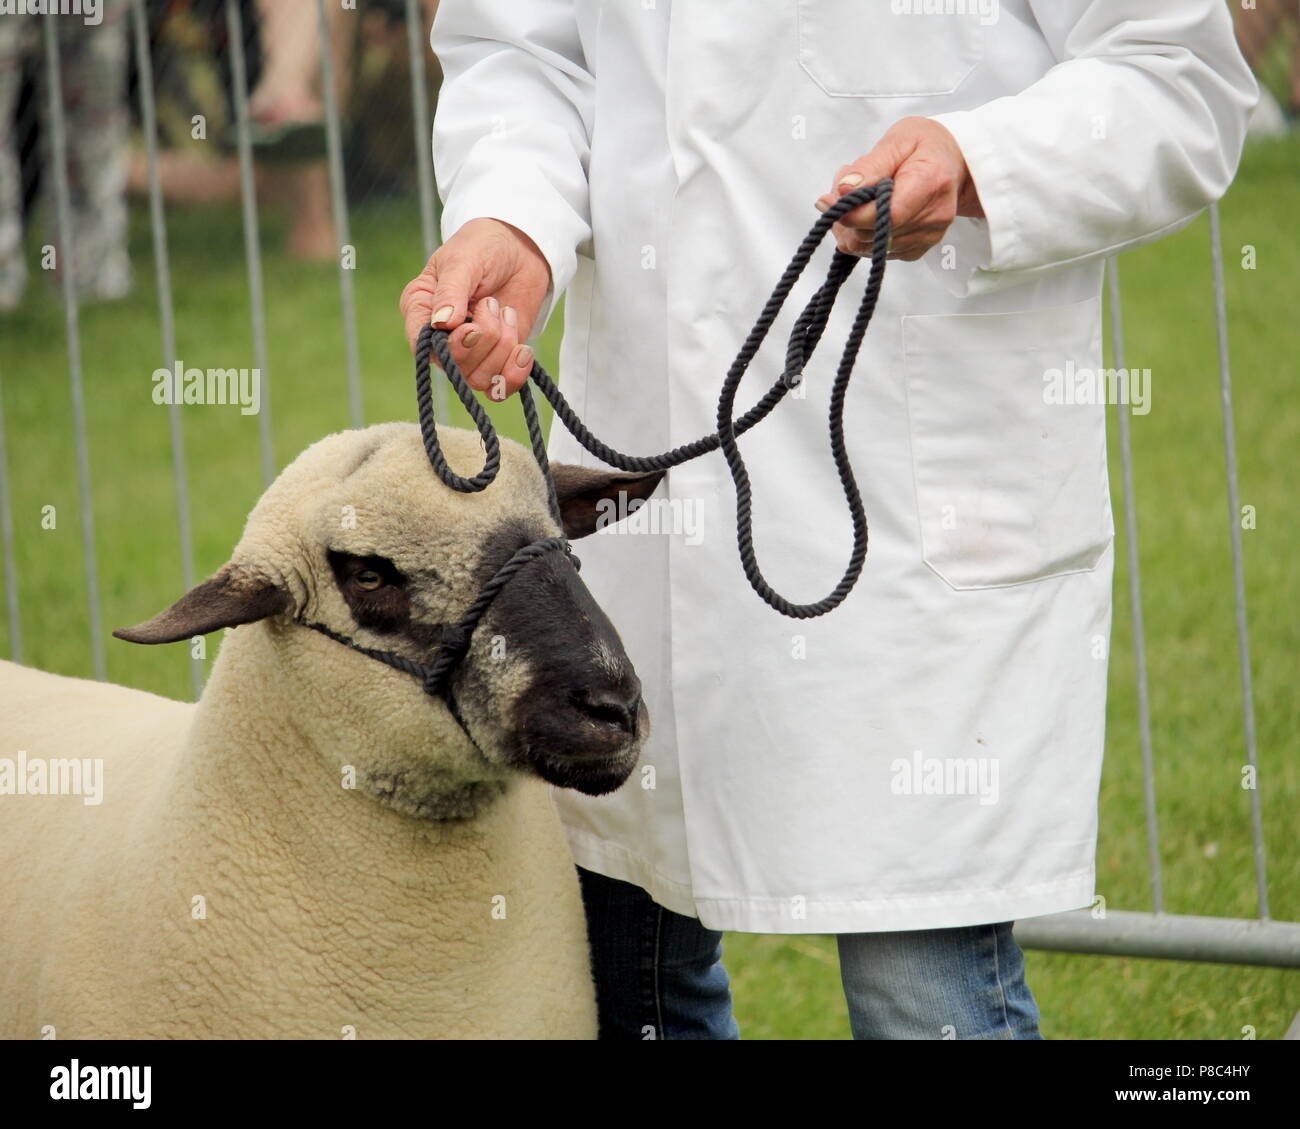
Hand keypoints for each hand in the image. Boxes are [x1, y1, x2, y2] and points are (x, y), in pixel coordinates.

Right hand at [399, 218, 550, 399]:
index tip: (471, 326)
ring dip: (502, 349)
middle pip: (456, 367)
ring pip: (479, 379)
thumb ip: (452, 290)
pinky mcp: (496, 359)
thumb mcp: (464, 260)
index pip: (422, 345)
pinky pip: (500, 388)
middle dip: (485, 339)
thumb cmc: (483, 246)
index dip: (449, 346)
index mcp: (421, 309)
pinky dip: (515, 374)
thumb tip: (443, 323)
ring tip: (508, 314)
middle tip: (493, 304)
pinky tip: (524, 350)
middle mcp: (441, 337)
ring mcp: (469, 352)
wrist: (520, 248)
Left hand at [814, 116, 982, 261]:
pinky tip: (867, 212)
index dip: (852, 214)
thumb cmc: (924, 146)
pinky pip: (876, 252)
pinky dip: (862, 235)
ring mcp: (928, 236)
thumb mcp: (896, 141)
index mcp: (931, 183)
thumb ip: (869, 166)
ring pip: (869, 248)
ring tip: (856, 197)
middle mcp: (934, 216)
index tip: (829, 200)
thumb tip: (843, 190)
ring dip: (851, 226)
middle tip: (843, 188)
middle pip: (874, 235)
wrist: (951, 162)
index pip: (887, 215)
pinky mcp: (917, 249)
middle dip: (848, 215)